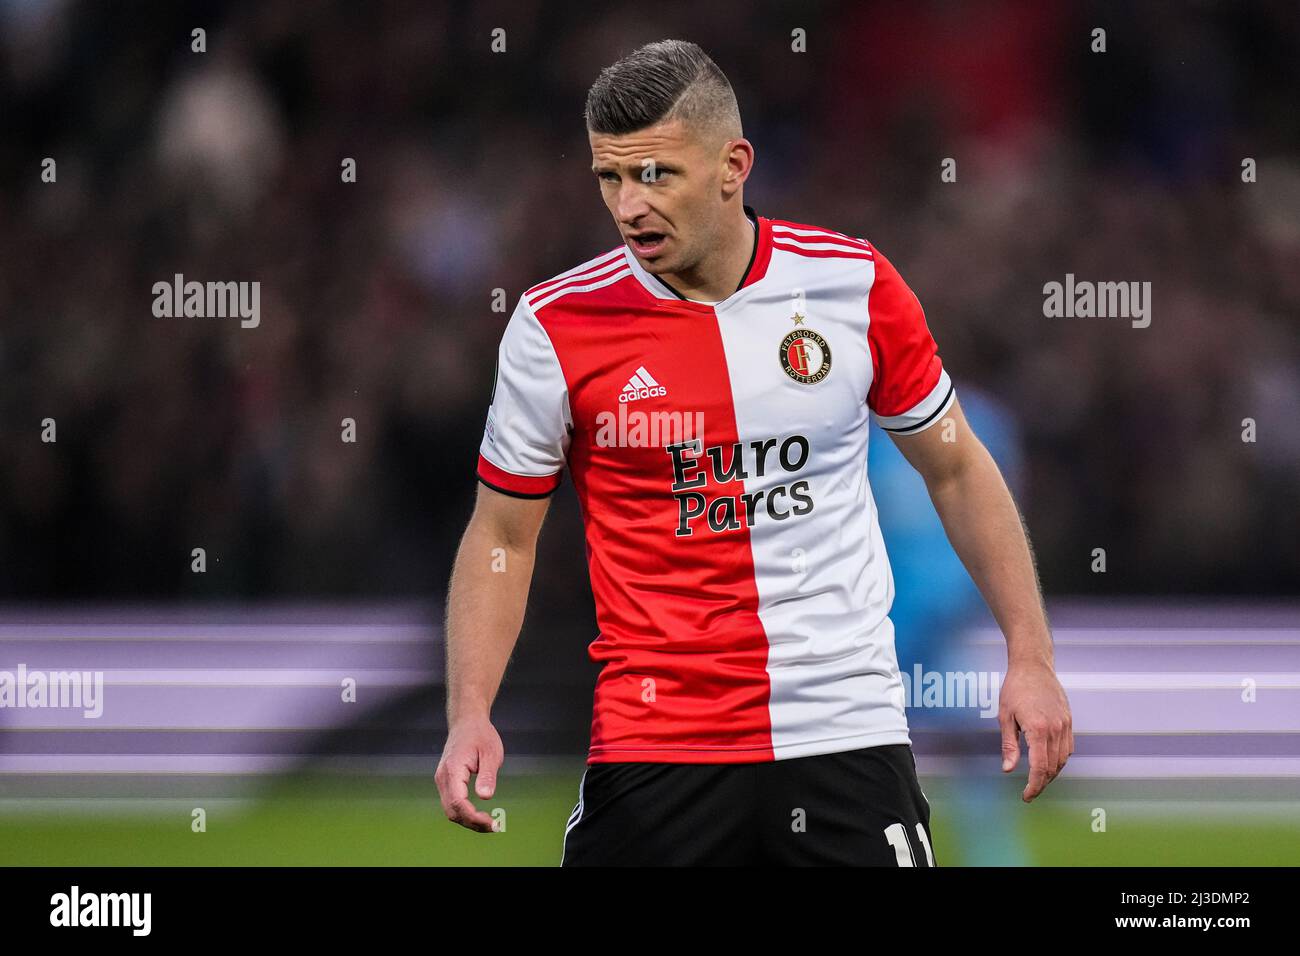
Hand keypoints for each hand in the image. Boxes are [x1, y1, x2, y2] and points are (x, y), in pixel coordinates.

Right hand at [435, 714, 504, 831]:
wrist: (467, 722)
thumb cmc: (481, 735)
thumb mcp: (491, 753)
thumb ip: (487, 775)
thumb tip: (485, 797)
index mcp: (453, 770)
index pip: (458, 802)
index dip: (474, 817)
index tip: (492, 823)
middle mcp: (443, 777)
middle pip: (452, 811)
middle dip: (472, 823)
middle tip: (494, 826)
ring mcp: (442, 780)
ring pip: (450, 810)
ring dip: (468, 821)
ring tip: (490, 823)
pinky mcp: (445, 782)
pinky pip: (452, 804)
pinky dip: (464, 813)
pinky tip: (480, 815)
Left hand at [998, 659, 1072, 801]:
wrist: (1033, 666)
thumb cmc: (1015, 689)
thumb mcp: (1005, 716)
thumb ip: (1009, 745)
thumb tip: (1008, 769)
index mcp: (1038, 729)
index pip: (1039, 768)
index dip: (1034, 785)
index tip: (1026, 796)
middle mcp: (1056, 729)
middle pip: (1053, 767)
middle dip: (1042, 783)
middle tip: (1030, 792)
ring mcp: (1065, 725)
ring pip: (1063, 760)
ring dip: (1051, 773)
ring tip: (1038, 780)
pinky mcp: (1069, 721)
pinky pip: (1068, 748)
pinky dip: (1059, 760)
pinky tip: (1049, 763)